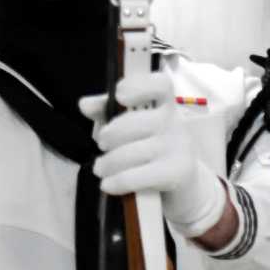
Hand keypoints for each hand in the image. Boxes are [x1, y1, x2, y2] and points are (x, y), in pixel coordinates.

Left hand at [84, 72, 225, 236]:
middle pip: (134, 123)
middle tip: (101, 144)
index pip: (160, 85)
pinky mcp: (176, 173)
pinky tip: (108, 184)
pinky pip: (136, 176)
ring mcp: (178, 147)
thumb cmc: (154, 147)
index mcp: (166, 104)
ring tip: (100, 168)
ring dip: (107, 163)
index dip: (138, 86)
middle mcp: (175, 122)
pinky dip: (117, 181)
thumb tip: (85, 104)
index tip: (119, 96)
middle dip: (109, 136)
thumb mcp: (134, 125)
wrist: (185, 183)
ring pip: (130, 153)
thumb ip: (108, 111)